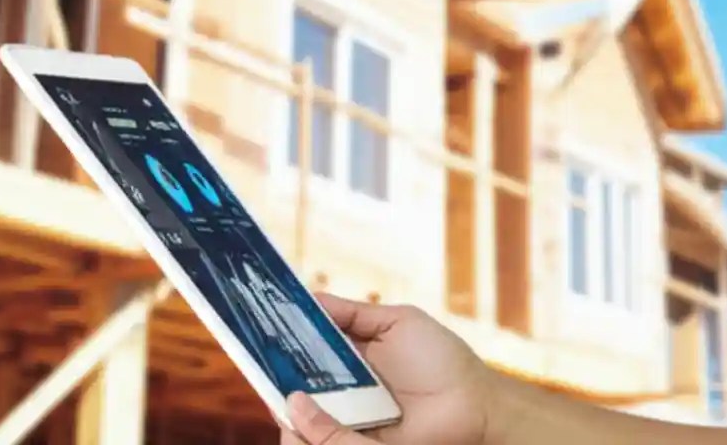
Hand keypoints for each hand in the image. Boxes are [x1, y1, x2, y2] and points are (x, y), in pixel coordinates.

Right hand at [279, 292, 494, 444]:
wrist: (472, 404)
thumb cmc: (441, 359)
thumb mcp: (397, 323)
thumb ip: (353, 313)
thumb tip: (309, 298)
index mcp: (348, 360)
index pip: (302, 354)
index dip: (278, 345)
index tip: (254, 332)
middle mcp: (341, 391)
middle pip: (291, 387)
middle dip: (271, 376)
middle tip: (260, 365)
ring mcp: (344, 421)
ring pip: (296, 418)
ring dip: (282, 405)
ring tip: (275, 390)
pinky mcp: (351, 444)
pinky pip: (319, 440)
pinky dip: (301, 431)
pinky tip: (292, 413)